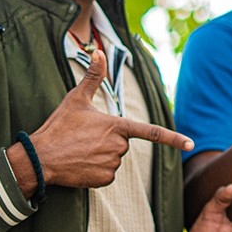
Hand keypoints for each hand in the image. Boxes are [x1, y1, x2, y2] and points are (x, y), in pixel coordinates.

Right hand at [29, 50, 193, 188]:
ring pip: (114, 158)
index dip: (173, 138)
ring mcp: (113, 164)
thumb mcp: (76, 99)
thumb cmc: (59, 126)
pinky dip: (96, 170)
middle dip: (108, 140)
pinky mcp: (105, 180)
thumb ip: (93, 77)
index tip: (191, 144)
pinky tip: (80, 163)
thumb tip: (98, 51)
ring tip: (79, 150)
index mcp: (117, 126)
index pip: (152, 132)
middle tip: (84, 138)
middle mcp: (119, 147)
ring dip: (101, 155)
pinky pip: (107, 173)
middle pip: (122, 143)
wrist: (40, 158)